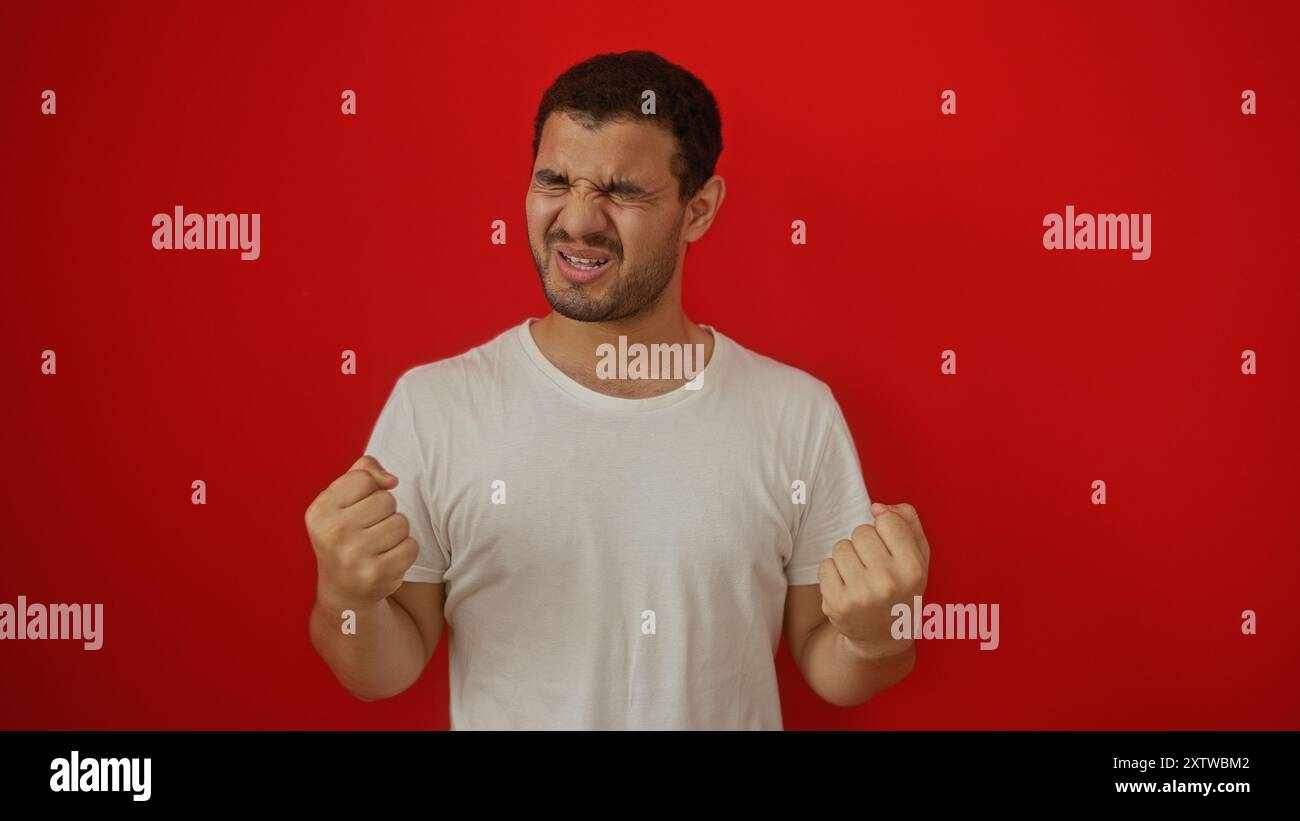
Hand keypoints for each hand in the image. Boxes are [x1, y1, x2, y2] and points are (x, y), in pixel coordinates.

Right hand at [305, 455, 419, 608]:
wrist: (343, 589)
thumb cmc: (346, 533)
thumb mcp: (340, 499)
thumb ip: (362, 472)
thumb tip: (391, 479)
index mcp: (319, 512)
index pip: (363, 479)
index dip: (369, 490)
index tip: (356, 508)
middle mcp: (333, 534)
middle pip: (387, 499)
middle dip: (384, 512)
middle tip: (368, 530)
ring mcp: (355, 556)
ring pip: (401, 522)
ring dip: (396, 531)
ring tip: (377, 544)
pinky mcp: (377, 574)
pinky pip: (411, 546)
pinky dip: (405, 550)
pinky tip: (386, 559)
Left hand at [817, 502, 931, 660]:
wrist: (884, 637)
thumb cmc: (902, 588)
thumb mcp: (918, 557)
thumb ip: (907, 521)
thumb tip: (877, 507)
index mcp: (912, 567)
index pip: (887, 520)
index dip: (886, 531)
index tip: (891, 550)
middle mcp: (888, 582)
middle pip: (861, 531)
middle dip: (865, 544)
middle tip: (874, 567)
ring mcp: (860, 595)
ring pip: (841, 546)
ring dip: (848, 558)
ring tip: (861, 578)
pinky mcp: (836, 604)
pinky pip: (825, 565)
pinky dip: (833, 573)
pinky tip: (848, 588)